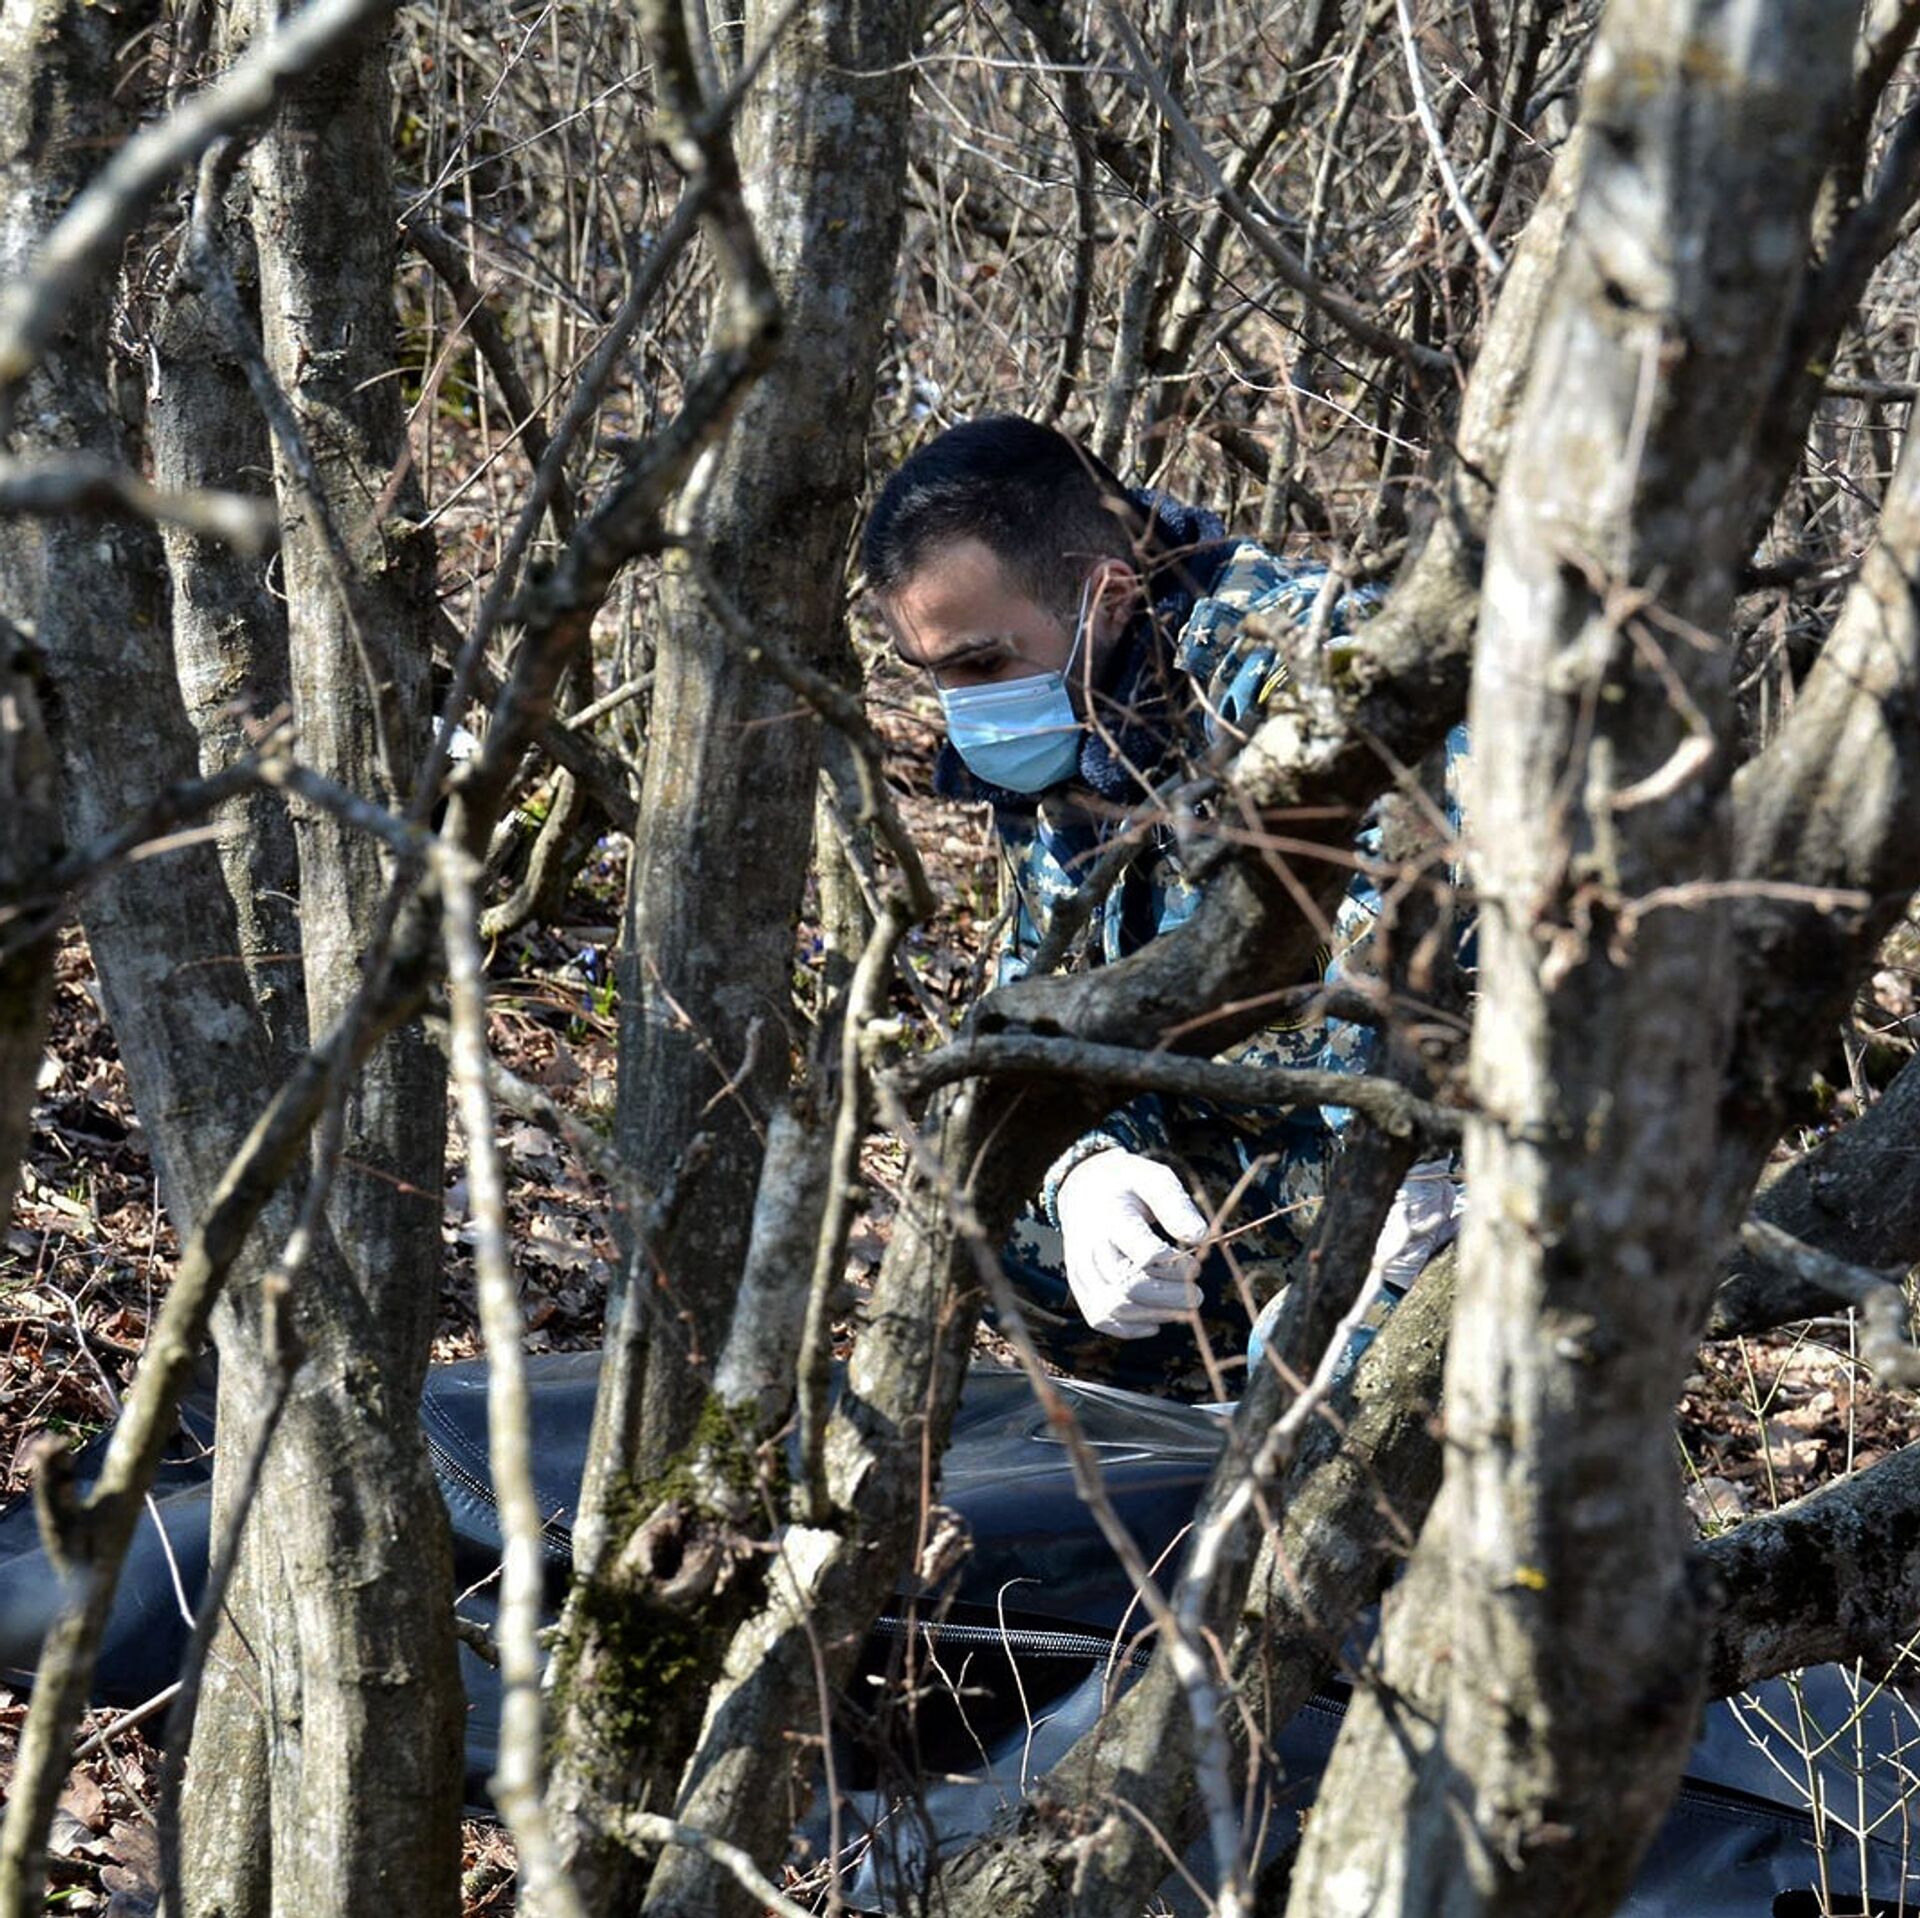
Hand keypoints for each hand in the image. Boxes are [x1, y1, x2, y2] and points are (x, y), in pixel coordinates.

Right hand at [1055, 1150, 1208, 1338]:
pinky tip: (1155, 1323)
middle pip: (1128, 1287)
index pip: (1144, 1254)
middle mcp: (1090, 1246)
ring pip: (1114, 1308)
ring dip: (1155, 1314)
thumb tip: (1200, 1237)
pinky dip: (1129, 1328)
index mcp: (1110, 1216)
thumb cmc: (1127, 1184)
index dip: (1175, 1267)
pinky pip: (1099, 1318)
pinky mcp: (1080, 1286)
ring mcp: (1081, 1269)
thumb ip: (1176, 1205)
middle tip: (1198, 1294)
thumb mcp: (1153, 1178)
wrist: (1083, 1188)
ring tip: (1181, 1306)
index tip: (1194, 1263)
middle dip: (1171, 1297)